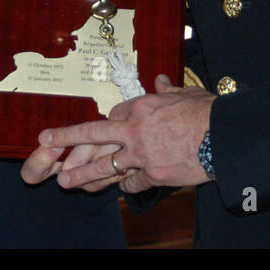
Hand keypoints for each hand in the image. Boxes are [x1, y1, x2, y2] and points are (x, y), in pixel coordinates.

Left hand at [36, 75, 214, 190]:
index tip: (93, 131)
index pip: (112, 115)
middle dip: (67, 138)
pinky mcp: (153, 174)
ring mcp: (142, 154)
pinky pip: (132, 182)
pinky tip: (120, 188)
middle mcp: (135, 130)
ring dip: (82, 174)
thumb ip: (168, 90)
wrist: (224, 136)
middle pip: (93, 134)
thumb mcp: (186, 94)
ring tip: (64, 181)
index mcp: (141, 107)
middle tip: (45, 143)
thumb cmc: (208, 112)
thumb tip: (160, 81)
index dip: (104, 124)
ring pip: (104, 165)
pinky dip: (126, 185)